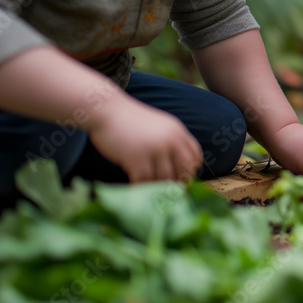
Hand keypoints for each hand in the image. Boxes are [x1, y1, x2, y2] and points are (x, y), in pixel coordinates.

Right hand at [87, 98, 201, 182]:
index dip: (190, 171)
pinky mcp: (136, 157)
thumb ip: (171, 140)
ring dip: (157, 187)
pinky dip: (141, 187)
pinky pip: (145, 180)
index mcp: (177, 132)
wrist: (107, 110)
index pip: (194, 156)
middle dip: (176, 183)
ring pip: (164, 178)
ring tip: (149, 189)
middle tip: (166, 192)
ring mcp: (154, 148)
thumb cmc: (131, 121)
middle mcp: (170, 140)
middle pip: (183, 170)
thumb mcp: (159, 126)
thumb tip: (180, 166)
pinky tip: (135, 187)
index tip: (181, 179)